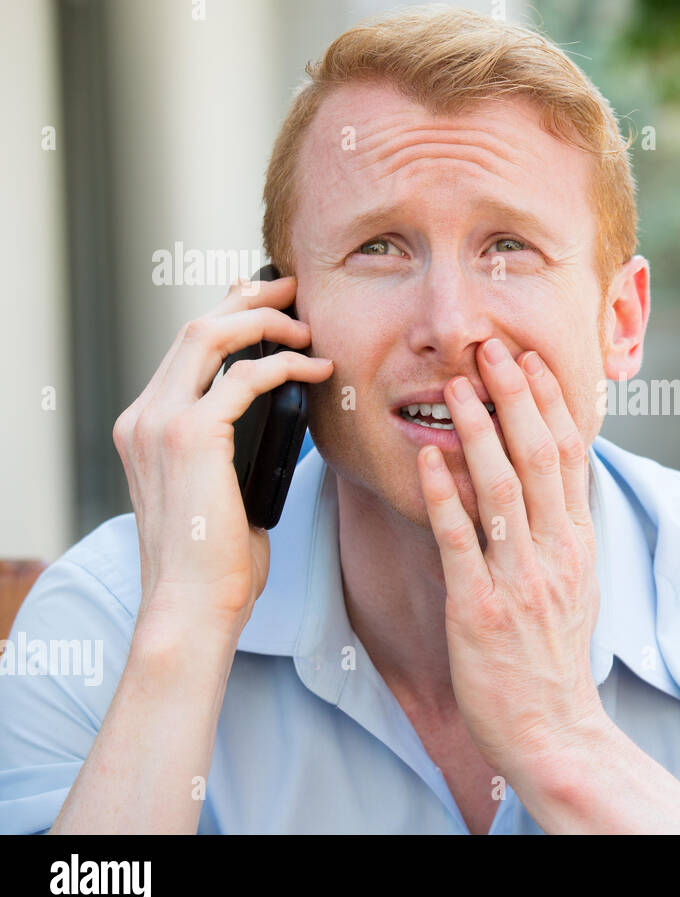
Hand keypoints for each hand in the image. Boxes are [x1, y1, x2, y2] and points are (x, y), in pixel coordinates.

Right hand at [112, 275, 333, 639]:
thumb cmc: (216, 563)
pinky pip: (244, 377)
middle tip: (293, 288)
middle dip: (248, 300)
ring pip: (211, 336)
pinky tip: (318, 369)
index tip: (270, 304)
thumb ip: (232, 450)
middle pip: (195, 329)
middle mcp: (143, 417)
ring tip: (310, 327)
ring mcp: (159, 423)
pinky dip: (286, 364)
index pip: (185, 351)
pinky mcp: (191, 437)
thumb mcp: (220, 492)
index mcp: (145, 428)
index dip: (228, 316)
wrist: (192, 607)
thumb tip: (278, 421)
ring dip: (267, 322)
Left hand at [417, 338, 604, 779]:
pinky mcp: (480, 609)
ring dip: (480, 431)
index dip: (549, 403)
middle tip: (492, 348)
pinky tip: (429, 458)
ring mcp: (520, 580)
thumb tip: (553, 479)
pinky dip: (445, 496)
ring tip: (459, 384)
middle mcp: (555, 552)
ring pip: (504, 488)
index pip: (570, 455)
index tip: (529, 360)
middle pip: (540, 457)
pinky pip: (461, 542)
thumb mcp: (576, 584)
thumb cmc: (554, 657)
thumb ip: (563, 529)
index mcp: (578, 542)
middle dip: (516, 397)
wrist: (553, 728)